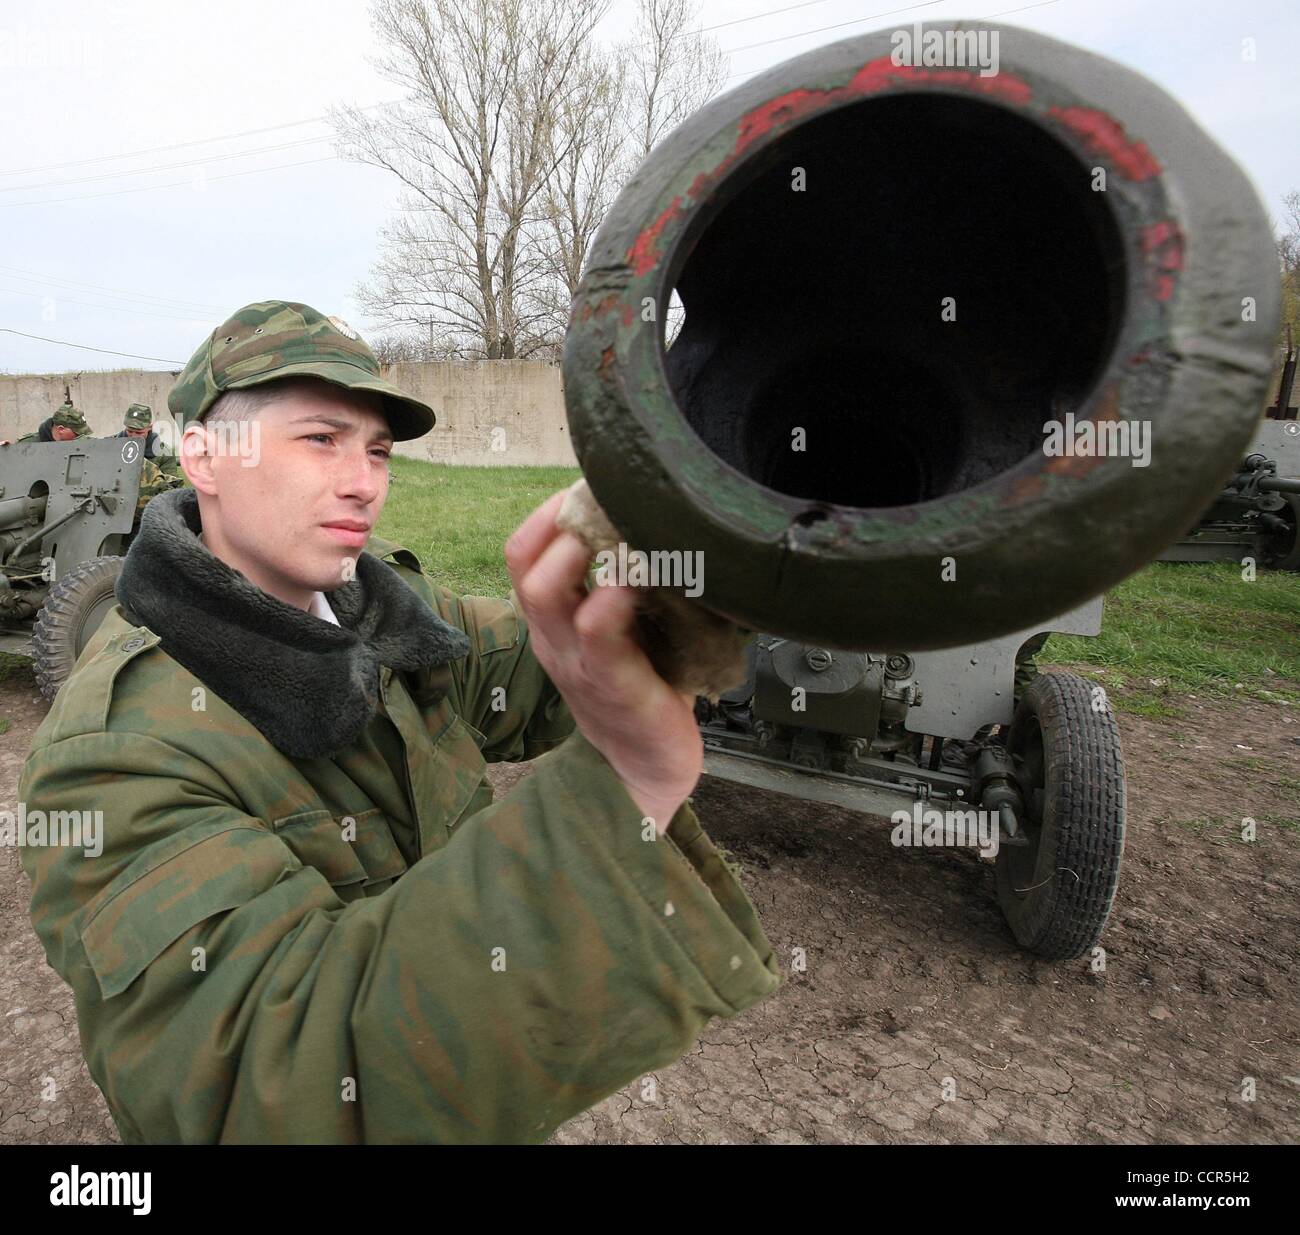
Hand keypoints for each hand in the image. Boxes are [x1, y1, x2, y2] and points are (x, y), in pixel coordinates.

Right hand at [505, 491, 701, 832]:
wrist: (643, 774)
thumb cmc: (641, 692)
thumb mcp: (621, 633)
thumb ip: (626, 588)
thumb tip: (663, 525)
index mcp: (554, 623)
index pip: (523, 554)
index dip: (547, 514)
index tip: (588, 488)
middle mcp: (554, 639)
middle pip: (526, 565)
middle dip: (561, 520)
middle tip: (608, 498)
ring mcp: (578, 662)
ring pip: (548, 592)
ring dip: (581, 550)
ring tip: (622, 526)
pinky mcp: (613, 685)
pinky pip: (601, 634)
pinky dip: (616, 598)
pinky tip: (640, 578)